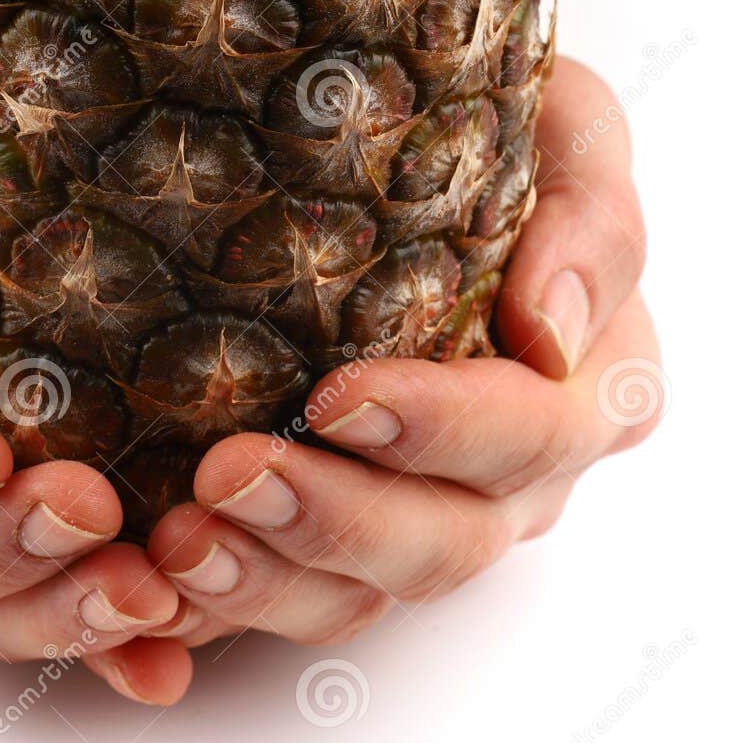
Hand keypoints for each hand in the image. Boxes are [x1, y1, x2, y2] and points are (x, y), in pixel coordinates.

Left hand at [146, 57, 662, 646]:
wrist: (423, 162)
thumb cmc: (507, 134)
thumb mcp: (574, 131)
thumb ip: (592, 223)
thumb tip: (549, 332)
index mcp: (590, 391)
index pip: (531, 436)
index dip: (440, 431)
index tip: (340, 396)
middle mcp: (516, 481)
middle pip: (442, 542)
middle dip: (332, 518)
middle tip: (229, 473)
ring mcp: (424, 521)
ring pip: (359, 597)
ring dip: (264, 580)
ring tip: (177, 542)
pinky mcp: (336, 547)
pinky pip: (280, 602)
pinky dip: (215, 611)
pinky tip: (150, 589)